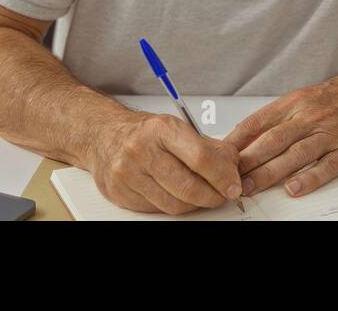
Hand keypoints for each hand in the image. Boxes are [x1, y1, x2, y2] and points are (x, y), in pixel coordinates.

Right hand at [86, 113, 243, 214]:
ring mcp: (128, 174)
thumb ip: (207, 147)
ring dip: (195, 204)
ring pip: (175, 204)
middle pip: (189, 187)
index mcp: (161, 129)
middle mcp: (142, 150)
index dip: (223, 176)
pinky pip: (158, 210)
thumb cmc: (143, 132)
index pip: (201, 158)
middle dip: (213, 196)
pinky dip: (173, 205)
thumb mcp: (176, 128)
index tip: (233, 185)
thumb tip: (233, 166)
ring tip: (201, 195)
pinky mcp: (121, 193)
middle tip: (222, 194)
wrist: (103, 135)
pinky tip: (176, 194)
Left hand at [225, 64, 337, 198]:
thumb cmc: (337, 99)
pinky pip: (326, 166)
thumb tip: (244, 137)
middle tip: (229, 178)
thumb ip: (276, 119)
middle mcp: (308, 117)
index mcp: (294, 104)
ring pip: (294, 154)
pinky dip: (309, 178)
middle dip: (248, 161)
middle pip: (272, 140)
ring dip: (270, 173)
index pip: (257, 122)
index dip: (237, 141)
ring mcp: (329, 134)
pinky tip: (294, 188)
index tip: (220, 156)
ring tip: (251, 187)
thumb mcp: (303, 99)